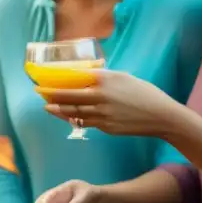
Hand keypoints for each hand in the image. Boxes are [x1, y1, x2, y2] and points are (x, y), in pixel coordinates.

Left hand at [35, 69, 180, 137]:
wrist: (161, 117)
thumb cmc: (145, 93)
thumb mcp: (124, 77)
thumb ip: (103, 76)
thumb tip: (87, 74)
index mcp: (104, 80)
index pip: (74, 78)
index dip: (58, 80)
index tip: (46, 79)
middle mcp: (100, 96)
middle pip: (69, 96)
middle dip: (51, 95)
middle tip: (40, 93)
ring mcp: (102, 114)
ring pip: (74, 112)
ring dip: (58, 110)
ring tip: (48, 107)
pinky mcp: (106, 128)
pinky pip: (86, 122)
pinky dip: (74, 119)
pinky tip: (68, 116)